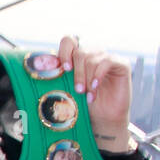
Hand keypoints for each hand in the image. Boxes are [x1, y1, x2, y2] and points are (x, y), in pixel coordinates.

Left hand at [58, 35, 133, 152]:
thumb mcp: (67, 88)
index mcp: (78, 56)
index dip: (64, 52)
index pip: (69, 41)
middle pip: (80, 52)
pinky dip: (98, 75)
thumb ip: (58, 74)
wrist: (103, 118)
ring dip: (87, 77)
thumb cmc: (84, 104)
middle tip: (78, 90)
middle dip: (77, 73)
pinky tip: (95, 86)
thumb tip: (38, 64)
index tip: (64, 69)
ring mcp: (107, 57)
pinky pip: (107, 61)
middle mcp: (93, 53)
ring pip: (92, 58)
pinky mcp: (121, 64)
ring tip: (87, 94)